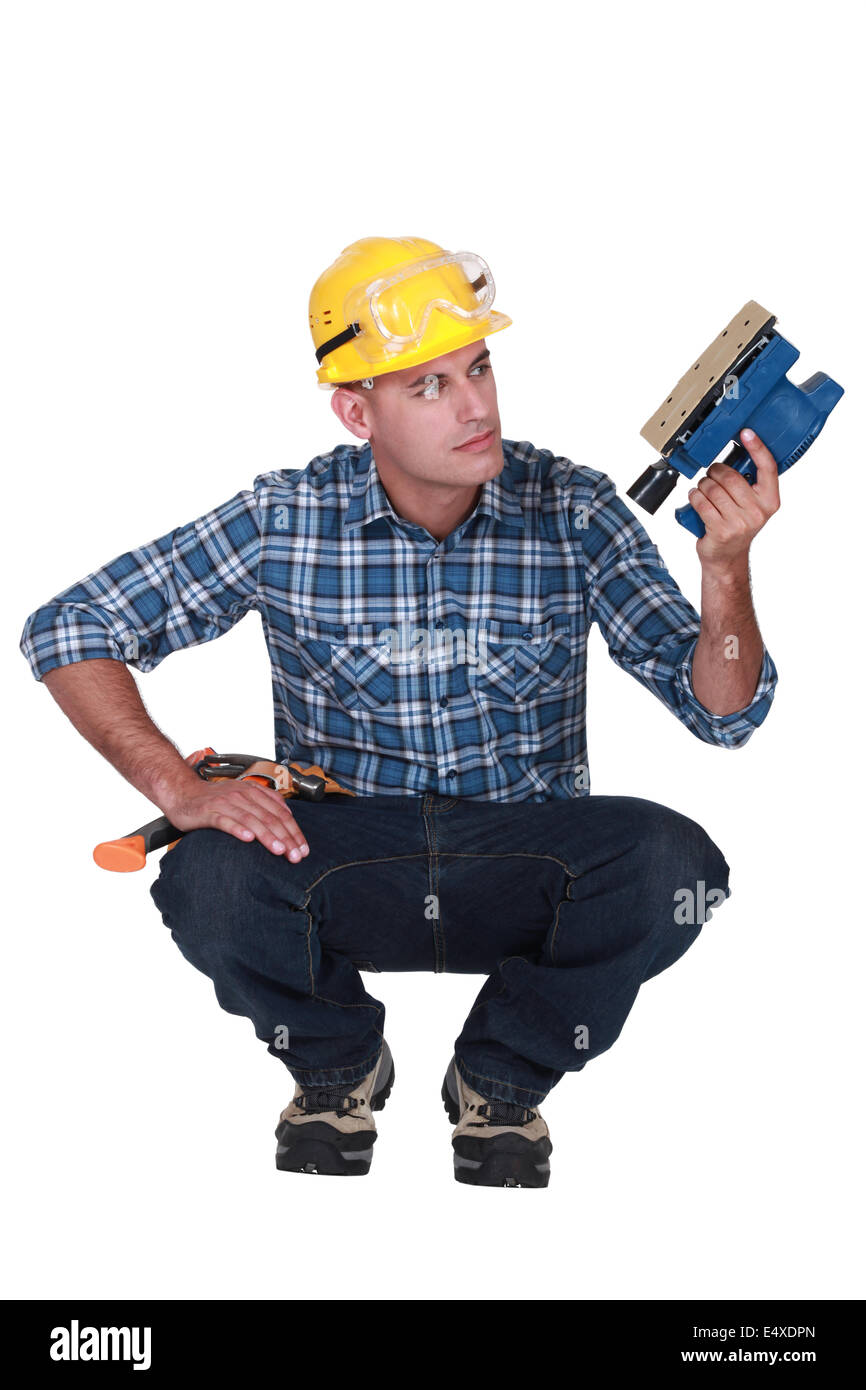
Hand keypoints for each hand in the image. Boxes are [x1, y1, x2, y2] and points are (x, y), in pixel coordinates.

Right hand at [163, 776, 309, 861]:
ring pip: (252, 819)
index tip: (303, 849)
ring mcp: (225, 803)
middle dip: (286, 838)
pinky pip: (225, 821)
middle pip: (270, 818)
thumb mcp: (243, 795)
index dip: (294, 831)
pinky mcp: (209, 812)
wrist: (183, 792)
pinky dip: (238, 829)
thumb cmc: (213, 798)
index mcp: (253, 792)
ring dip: (267, 836)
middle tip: (296, 856)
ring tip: (279, 850)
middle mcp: (242, 796)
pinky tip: (248, 839)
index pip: (281, 813)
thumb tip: (288, 816)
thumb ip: (264, 803)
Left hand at [690, 429, 780, 568]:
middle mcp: (758, 512)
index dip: (757, 447)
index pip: (768, 467)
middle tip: (712, 476)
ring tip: (703, 491)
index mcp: (770, 501)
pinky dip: (694, 497)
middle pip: (730, 476)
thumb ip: (750, 483)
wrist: (726, 557)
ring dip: (702, 486)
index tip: (746, 432)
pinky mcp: (721, 530)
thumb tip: (737, 454)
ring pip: (713, 488)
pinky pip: (701, 502)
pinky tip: (696, 498)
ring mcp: (740, 522)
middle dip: (715, 472)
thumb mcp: (751, 505)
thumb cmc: (737, 526)